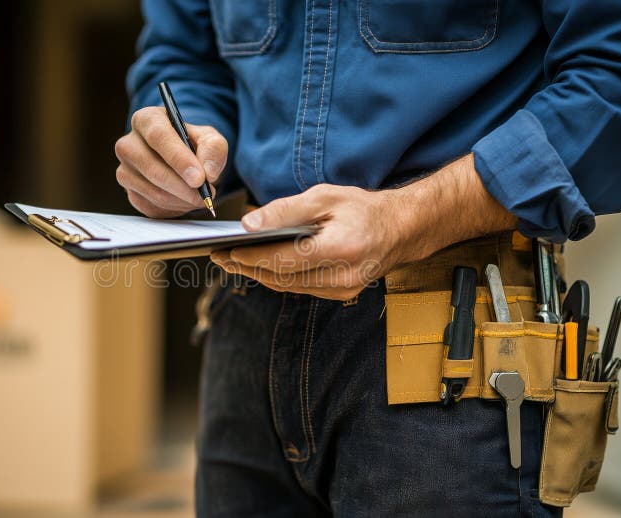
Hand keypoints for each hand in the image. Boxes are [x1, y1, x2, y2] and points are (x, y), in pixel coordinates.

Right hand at [115, 106, 227, 217]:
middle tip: (205, 196)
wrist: (180, 162)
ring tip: (200, 197)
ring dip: (182, 200)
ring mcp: (125, 171)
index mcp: (145, 120)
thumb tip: (209, 173)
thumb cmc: (193, 145)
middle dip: (183, 187)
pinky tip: (186, 201)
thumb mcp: (209, 138)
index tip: (199, 178)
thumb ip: (214, 149)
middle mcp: (128, 145)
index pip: (157, 136)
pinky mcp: (130, 194)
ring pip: (154, 192)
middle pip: (153, 169)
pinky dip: (175, 209)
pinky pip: (153, 207)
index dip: (179, 159)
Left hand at [211, 154, 516, 299]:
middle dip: (246, 268)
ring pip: (288, 287)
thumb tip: (249, 224)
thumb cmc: (364, 208)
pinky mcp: (340, 295)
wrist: (402, 231)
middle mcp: (343, 276)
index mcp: (341, 249)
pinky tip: (258, 267)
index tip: (225, 251)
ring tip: (231, 262)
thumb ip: (287, 210)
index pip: (285, 259)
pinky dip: (277, 278)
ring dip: (257, 275)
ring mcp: (342, 290)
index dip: (252, 258)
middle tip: (218, 257)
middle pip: (282, 278)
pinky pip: (300, 288)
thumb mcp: (326, 197)